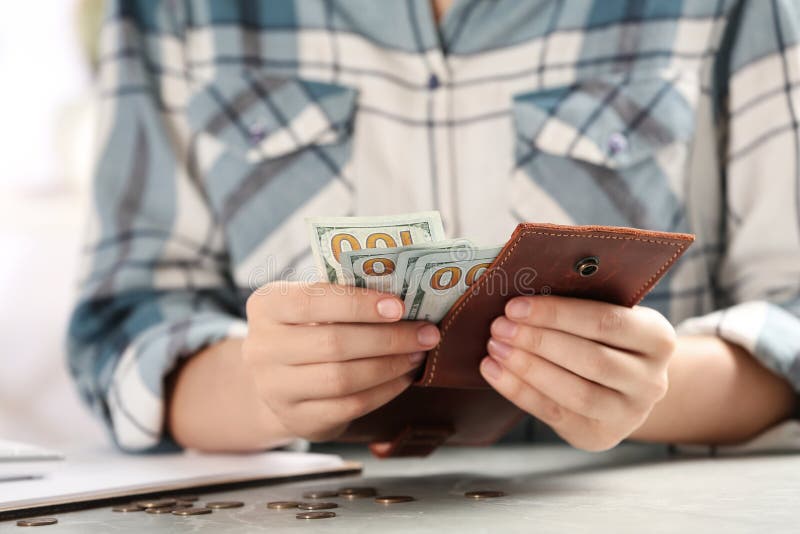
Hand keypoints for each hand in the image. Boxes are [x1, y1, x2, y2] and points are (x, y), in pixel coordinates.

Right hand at [243, 282, 439, 441]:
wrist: (277, 382)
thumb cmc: (305, 331)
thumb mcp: (310, 307)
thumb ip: (343, 298)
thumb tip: (404, 296)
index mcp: (267, 306)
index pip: (312, 301)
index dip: (358, 304)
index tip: (399, 306)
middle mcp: (263, 348)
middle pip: (333, 343)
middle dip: (388, 338)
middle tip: (425, 333)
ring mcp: (276, 389)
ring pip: (343, 378)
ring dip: (389, 366)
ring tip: (417, 354)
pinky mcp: (299, 420)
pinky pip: (350, 406)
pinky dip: (384, 391)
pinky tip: (403, 377)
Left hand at [480, 296, 675, 450]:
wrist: (625, 387)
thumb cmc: (605, 338)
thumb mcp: (608, 315)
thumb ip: (580, 303)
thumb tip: (524, 294)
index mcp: (657, 338)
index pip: (606, 322)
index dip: (557, 314)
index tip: (515, 306)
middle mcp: (651, 380)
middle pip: (590, 359)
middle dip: (538, 341)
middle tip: (499, 326)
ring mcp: (628, 413)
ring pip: (574, 391)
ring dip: (527, 368)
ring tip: (495, 348)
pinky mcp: (599, 435)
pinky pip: (554, 413)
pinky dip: (518, 390)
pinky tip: (493, 371)